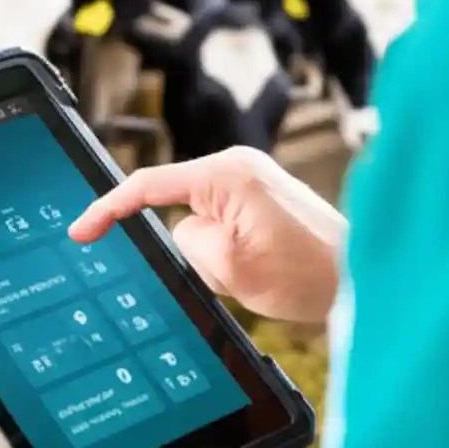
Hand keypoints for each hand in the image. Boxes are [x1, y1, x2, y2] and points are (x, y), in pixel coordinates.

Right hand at [69, 146, 345, 322]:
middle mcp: (238, 167)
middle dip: (194, 250)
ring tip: (262, 272)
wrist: (367, 280)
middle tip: (234, 273)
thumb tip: (185, 235)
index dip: (108, 208)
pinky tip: (265, 268)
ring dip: (217, 257)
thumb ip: (188, 243)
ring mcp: (252, 181)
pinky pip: (220, 227)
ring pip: (199, 226)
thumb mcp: (230, 268)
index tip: (81, 230)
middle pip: (176, 209)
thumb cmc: (310, 272)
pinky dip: (230, 254)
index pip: (147, 185)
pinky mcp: (262, 199)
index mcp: (226, 174)